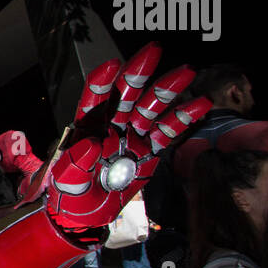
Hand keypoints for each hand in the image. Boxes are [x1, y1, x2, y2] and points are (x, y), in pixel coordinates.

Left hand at [43, 43, 210, 232]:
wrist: (85, 217)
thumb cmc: (70, 197)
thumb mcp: (66, 184)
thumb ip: (76, 165)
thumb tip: (91, 144)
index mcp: (86, 129)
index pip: (94, 100)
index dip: (102, 82)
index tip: (113, 65)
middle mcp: (110, 126)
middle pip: (125, 95)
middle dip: (139, 73)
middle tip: (153, 50)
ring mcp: (131, 137)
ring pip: (150, 109)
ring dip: (166, 90)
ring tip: (186, 71)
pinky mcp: (148, 151)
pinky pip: (167, 132)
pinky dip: (183, 118)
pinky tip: (201, 104)